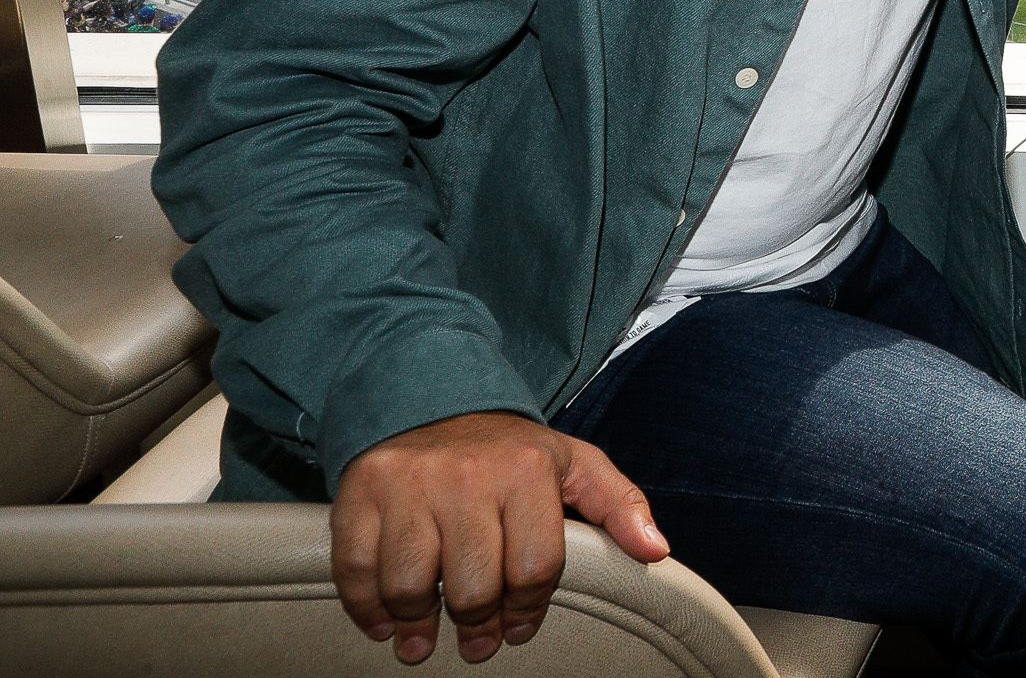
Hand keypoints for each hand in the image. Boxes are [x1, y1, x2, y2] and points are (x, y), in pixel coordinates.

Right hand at [330, 410, 668, 665]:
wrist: (431, 398)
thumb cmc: (508, 449)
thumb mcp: (574, 462)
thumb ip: (620, 504)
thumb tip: (656, 550)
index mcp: (528, 470)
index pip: (534, 567)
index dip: (527, 609)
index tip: (518, 626)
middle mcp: (468, 476)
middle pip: (473, 585)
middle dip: (476, 625)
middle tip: (476, 640)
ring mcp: (410, 484)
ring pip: (411, 583)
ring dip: (416, 625)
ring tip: (423, 639)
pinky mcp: (360, 492)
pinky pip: (357, 569)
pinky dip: (366, 607)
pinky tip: (385, 621)